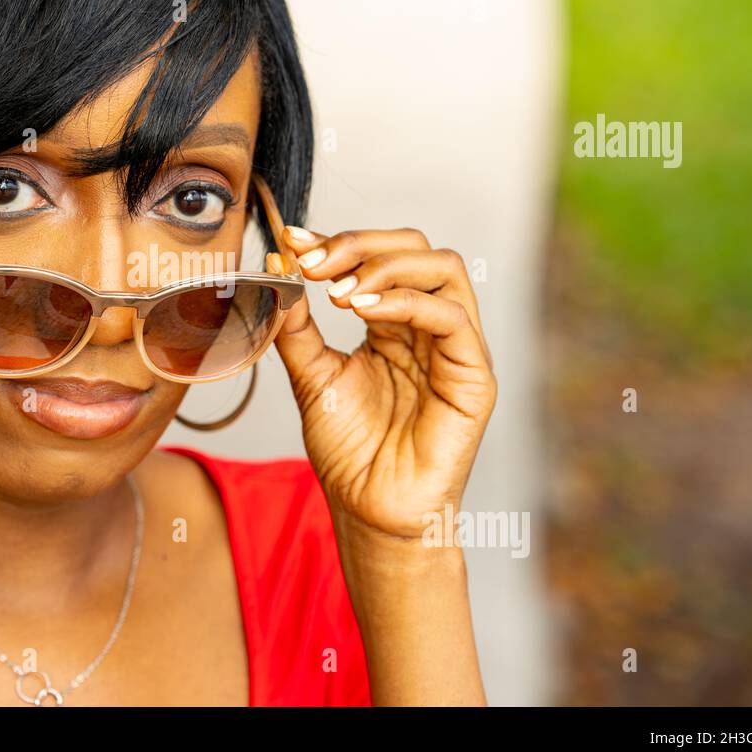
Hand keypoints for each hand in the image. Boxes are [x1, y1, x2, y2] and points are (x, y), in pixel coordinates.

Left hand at [273, 226, 496, 541]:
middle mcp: (429, 327)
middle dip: (359, 245)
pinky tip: (362, 310)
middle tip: (312, 262)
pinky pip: (452, 317)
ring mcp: (456, 348)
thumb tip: (277, 269)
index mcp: (394, 323)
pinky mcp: (474, 375)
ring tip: (337, 291)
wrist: (370, 511)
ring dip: (384, 267)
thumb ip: (297, 326)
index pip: (378, 257)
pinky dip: (405, 302)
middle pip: (414, 248)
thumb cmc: (350, 452)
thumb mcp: (312, 376)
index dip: (336, 241)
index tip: (290, 240)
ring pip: (442, 269)